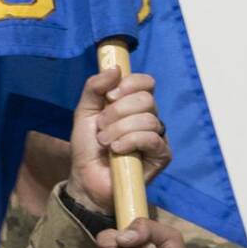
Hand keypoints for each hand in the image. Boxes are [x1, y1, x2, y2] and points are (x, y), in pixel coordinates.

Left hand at [67, 66, 170, 212]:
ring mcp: (157, 137)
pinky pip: (152, 139)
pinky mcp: (161, 156)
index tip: (110, 96)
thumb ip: (94, 87)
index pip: (146, 82)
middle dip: (119, 112)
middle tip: (101, 126)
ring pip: (149, 120)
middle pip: (147, 99)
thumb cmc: (88, 147)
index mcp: (134, 104)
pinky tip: (117, 150)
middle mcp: (149, 118)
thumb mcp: (84, 112)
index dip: (130, 84)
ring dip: (120, 129)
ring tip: (105, 142)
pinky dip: (131, 141)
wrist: (87, 179)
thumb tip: (115, 69)